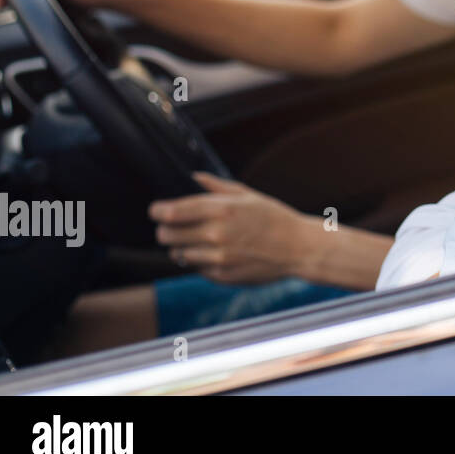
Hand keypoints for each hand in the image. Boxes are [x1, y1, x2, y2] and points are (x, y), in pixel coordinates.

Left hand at [148, 173, 312, 284]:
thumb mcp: (247, 195)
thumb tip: (191, 177)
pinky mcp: (220, 275)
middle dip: (167, 229)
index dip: (157, 211)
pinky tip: (218, 253)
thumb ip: (215, 187)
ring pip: (177, 253)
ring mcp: (217, 257)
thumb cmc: (273, 217)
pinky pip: (196, 268)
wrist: (297, 248)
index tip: (157, 211)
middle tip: (176, 226)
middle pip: (165, 235)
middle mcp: (215, 234)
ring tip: (201, 240)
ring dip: (183, 246)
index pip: (169, 212)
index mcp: (221, 210)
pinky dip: (200, 261)